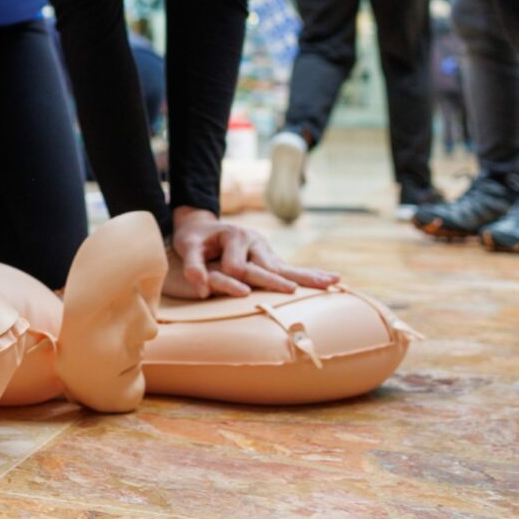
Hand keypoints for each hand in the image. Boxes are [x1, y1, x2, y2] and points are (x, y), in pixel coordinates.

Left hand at [164, 206, 338, 299]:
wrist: (201, 226)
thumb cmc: (192, 239)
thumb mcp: (186, 247)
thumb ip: (192, 267)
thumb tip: (201, 290)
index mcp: (235, 235)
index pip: (236, 266)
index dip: (228, 281)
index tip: (221, 292)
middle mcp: (254, 240)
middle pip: (269, 267)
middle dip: (282, 280)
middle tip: (294, 291)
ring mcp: (265, 250)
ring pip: (286, 268)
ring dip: (309, 276)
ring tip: (332, 282)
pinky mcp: (270, 259)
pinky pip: (290, 269)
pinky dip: (310, 275)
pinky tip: (332, 280)